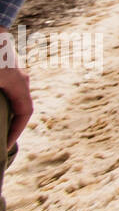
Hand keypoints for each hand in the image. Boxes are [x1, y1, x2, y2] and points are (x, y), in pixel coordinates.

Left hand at [0, 27, 31, 149]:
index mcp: (18, 82)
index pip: (25, 112)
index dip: (16, 131)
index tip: (5, 146)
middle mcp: (20, 76)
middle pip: (19, 105)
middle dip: (10, 123)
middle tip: (0, 137)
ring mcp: (13, 69)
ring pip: (12, 95)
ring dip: (5, 110)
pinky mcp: (5, 64)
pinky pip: (7, 87)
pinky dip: (2, 100)